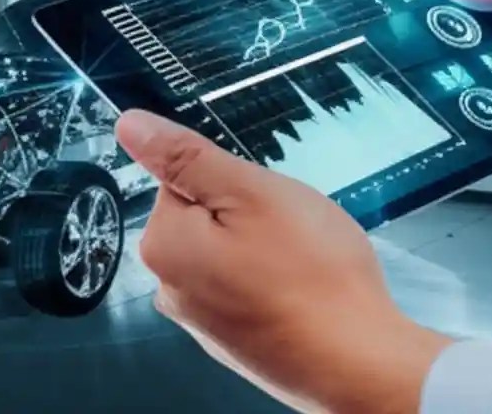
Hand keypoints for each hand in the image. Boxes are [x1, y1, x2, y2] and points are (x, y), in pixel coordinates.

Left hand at [116, 110, 451, 413]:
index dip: (233, 180)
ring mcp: (204, 321)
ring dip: (267, 249)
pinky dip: (276, 283)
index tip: (264, 201)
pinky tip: (304, 292)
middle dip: (250, 214)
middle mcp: (172, 288)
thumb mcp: (251, 193)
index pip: (183, 178)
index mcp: (164, 246)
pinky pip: (250, 288)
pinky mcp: (236, 340)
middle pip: (207, 217)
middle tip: (289, 232)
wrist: (360, 365)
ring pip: (233, 252)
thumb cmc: (314, 279)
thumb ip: (185, 156)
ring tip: (302, 265)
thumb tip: (131, 126)